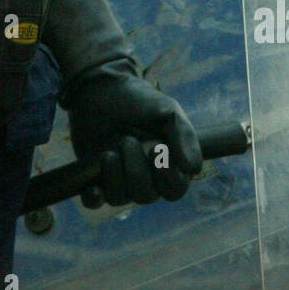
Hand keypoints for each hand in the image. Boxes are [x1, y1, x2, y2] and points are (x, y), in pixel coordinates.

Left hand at [66, 58, 202, 205]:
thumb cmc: (140, 101)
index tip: (157, 149)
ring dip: (115, 176)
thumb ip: (184, 136)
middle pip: (146, 196)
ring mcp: (119, 179)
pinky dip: (93, 199)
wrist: (103, 88)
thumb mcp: (167, 111)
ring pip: (120, 198)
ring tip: (110, 152)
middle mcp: (144, 177)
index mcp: (167, 165)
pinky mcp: (94, 177)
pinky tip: (93, 189)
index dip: (167, 177)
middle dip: (136, 170)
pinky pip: (94, 201)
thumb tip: (194, 169)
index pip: (174, 189)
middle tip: (128, 140)